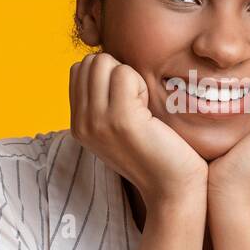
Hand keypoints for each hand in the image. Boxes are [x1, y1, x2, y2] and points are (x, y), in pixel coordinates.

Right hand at [69, 52, 207, 209]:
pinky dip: (141, 84)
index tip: (126, 100)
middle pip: (89, 63)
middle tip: (136, 101)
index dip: (106, 74)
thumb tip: (101, 61)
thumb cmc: (155, 151)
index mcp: (78, 125)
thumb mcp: (117, 126)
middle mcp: (81, 124)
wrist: (172, 188)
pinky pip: (124, 74)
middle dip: (116, 71)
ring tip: (142, 106)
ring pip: (104, 63)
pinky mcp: (120, 120)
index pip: (78, 70)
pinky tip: (149, 110)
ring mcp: (97, 122)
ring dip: (129, 77)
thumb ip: (102, 100)